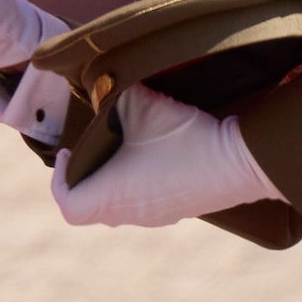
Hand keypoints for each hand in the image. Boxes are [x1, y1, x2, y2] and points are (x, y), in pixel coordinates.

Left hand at [52, 84, 281, 227]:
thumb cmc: (184, 138)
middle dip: (84, 178)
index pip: (69, 207)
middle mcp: (131, 214)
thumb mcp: (142, 106)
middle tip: (90, 149)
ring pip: (119, 207)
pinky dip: (137, 185)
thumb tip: (100, 84)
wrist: (242, 161)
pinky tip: (151, 158)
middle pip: (91, 207)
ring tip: (120, 149)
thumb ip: (112, 96)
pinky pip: (144, 203)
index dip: (59, 181)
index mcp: (112, 196)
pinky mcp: (179, 211)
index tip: (69, 153)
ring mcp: (157, 216)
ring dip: (112, 182)